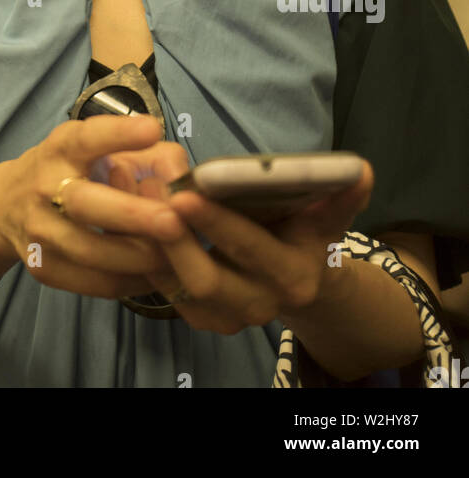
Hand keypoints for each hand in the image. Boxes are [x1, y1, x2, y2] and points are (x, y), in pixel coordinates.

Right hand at [0, 115, 187, 298]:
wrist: (6, 205)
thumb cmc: (71, 169)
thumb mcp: (99, 147)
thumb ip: (145, 154)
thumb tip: (184, 182)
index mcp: (62, 148)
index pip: (87, 138)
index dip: (119, 134)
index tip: (153, 129)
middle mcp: (44, 186)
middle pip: (85, 204)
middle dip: (131, 214)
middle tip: (174, 222)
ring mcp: (39, 230)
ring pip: (90, 252)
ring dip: (137, 257)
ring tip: (175, 255)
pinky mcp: (42, 268)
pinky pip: (92, 283)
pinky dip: (129, 282)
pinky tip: (155, 274)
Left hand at [125, 159, 373, 332]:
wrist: (299, 284)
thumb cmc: (307, 234)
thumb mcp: (327, 216)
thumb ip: (340, 194)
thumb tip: (360, 168)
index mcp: (291, 275)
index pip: (250, 249)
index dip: (218, 223)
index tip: (188, 191)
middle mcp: (258, 304)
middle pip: (207, 279)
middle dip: (175, 238)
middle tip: (147, 194)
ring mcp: (226, 317)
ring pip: (178, 286)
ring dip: (149, 241)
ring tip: (128, 192)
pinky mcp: (201, 318)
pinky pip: (165, 290)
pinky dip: (143, 254)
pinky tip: (126, 213)